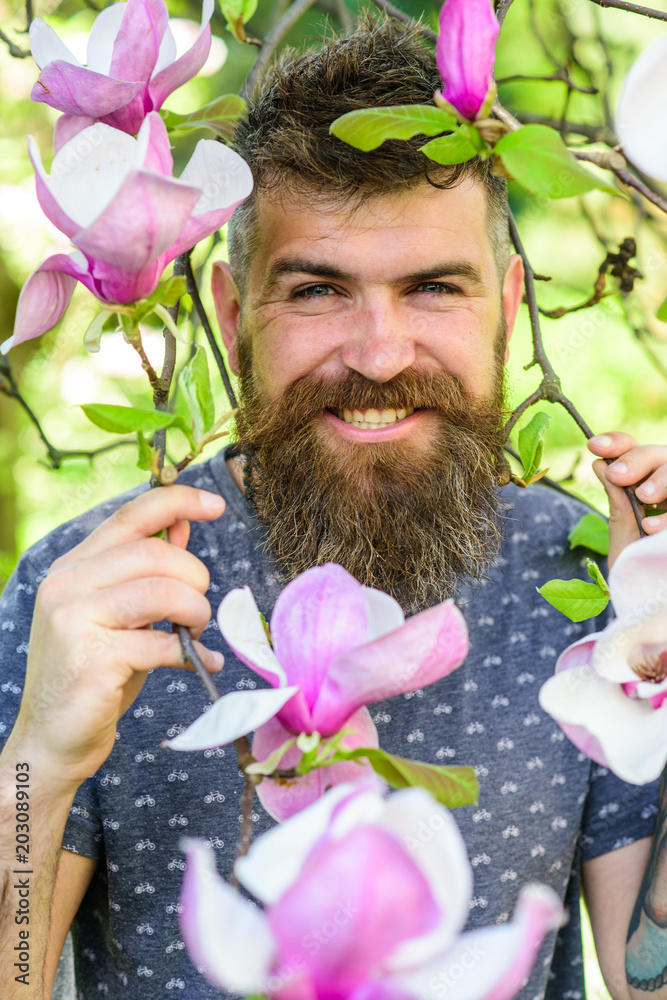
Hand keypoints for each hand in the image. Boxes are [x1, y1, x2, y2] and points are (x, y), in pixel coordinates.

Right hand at [12, 486, 225, 791]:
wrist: (53, 741)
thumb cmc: (97, 674)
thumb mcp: (122, 614)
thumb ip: (146, 571)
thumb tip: (181, 523)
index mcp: (73, 566)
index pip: (130, 515)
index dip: (178, 501)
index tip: (217, 504)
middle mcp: (66, 584)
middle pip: (156, 552)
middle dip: (195, 577)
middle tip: (199, 609)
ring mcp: (73, 620)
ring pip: (163, 591)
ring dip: (196, 612)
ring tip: (195, 633)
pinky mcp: (92, 660)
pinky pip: (163, 643)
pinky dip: (192, 654)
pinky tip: (199, 664)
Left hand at [588, 432, 666, 567]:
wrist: (652, 594)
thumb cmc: (637, 562)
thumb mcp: (622, 531)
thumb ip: (616, 499)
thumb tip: (600, 463)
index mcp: (644, 481)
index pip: (632, 450)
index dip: (615, 443)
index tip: (594, 447)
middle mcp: (665, 486)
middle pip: (658, 453)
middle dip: (636, 460)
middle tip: (617, 475)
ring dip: (661, 479)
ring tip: (644, 496)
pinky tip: (652, 527)